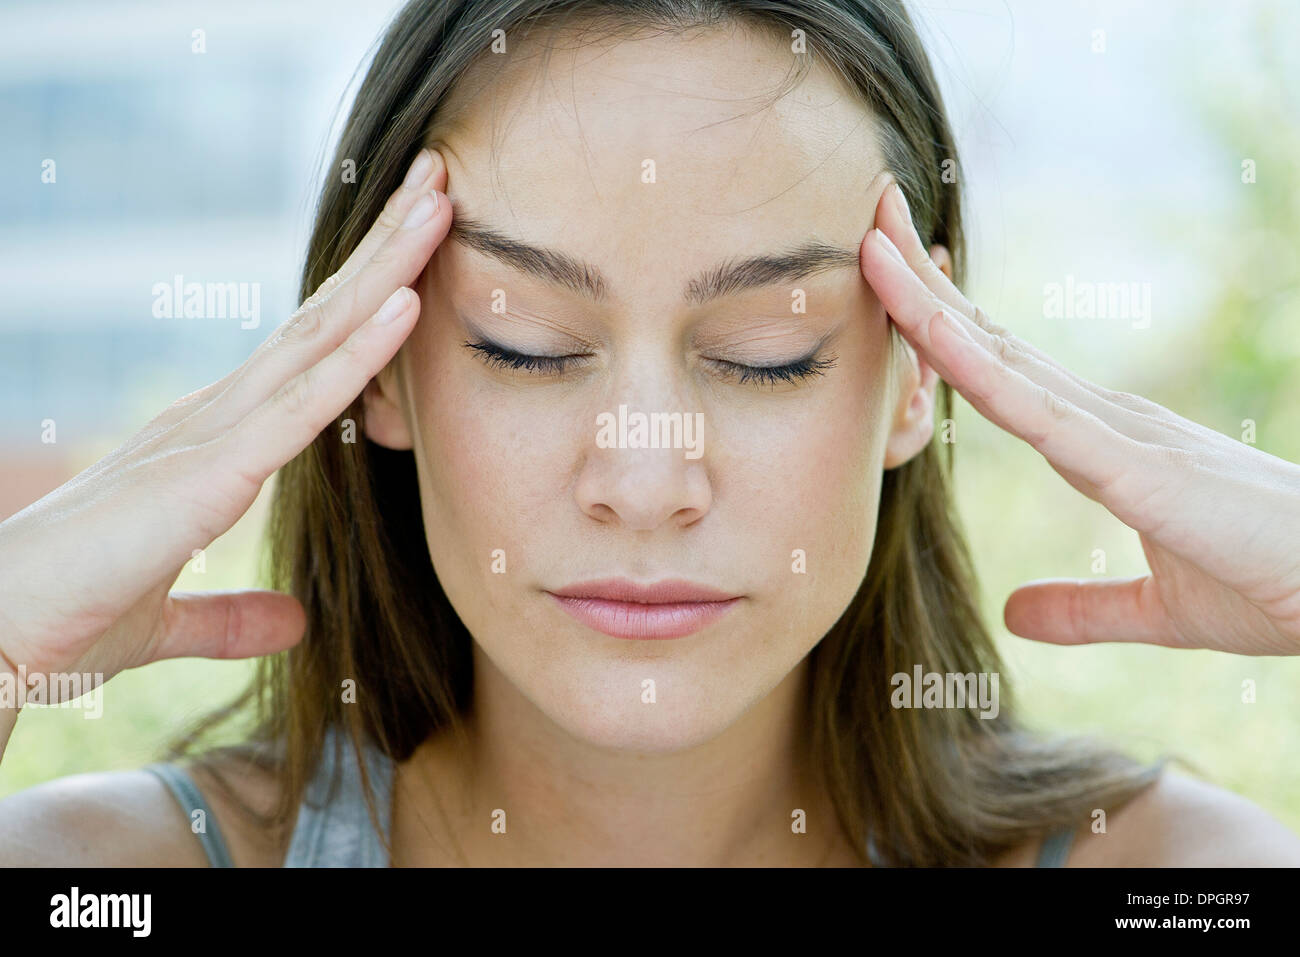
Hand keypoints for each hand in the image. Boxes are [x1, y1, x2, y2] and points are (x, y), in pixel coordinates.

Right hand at [0, 148, 450, 703]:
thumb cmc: (66, 617)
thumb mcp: (171, 618)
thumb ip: (231, 612)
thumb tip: (296, 621)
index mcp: (213, 440)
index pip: (307, 352)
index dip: (367, 296)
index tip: (419, 246)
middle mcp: (214, 417)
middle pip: (319, 319)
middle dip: (385, 250)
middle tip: (441, 180)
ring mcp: (208, 434)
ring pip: (317, 338)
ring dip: (386, 270)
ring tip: (440, 203)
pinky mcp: (205, 472)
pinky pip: (298, 404)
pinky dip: (356, 354)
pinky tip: (406, 306)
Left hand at [859, 178, 1299, 655]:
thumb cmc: (1277, 589)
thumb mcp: (1155, 609)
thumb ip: (1084, 609)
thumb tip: (1014, 614)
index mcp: (1102, 443)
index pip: (1001, 372)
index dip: (942, 326)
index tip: (887, 284)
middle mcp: (1105, 419)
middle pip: (990, 343)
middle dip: (922, 287)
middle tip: (866, 225)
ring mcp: (1120, 434)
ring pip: (1002, 361)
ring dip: (930, 306)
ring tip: (873, 247)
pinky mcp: (1138, 468)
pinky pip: (1038, 413)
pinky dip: (980, 371)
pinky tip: (932, 335)